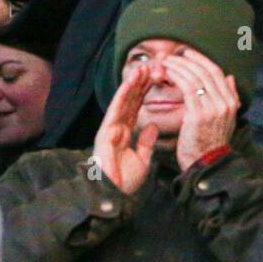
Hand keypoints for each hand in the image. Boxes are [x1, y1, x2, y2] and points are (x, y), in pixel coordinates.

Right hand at [91, 65, 157, 195]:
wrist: (114, 196)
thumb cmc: (124, 182)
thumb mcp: (142, 160)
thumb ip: (147, 142)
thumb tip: (154, 126)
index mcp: (126, 132)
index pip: (137, 107)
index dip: (146, 92)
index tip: (157, 77)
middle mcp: (117, 127)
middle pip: (130, 100)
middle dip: (141, 83)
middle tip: (152, 66)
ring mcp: (110, 128)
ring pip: (123, 101)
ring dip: (132, 84)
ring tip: (142, 67)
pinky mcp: (105, 132)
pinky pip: (115, 110)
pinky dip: (123, 95)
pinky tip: (130, 82)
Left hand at [162, 54, 238, 172]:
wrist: (207, 164)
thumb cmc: (210, 142)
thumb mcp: (226, 118)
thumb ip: (230, 97)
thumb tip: (230, 77)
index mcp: (232, 102)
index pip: (218, 72)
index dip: (202, 60)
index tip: (188, 53)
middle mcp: (225, 102)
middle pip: (206, 72)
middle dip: (189, 60)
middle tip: (174, 54)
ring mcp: (213, 108)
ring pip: (196, 77)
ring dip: (180, 66)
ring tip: (167, 61)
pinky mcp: (199, 114)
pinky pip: (187, 88)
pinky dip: (177, 77)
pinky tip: (167, 72)